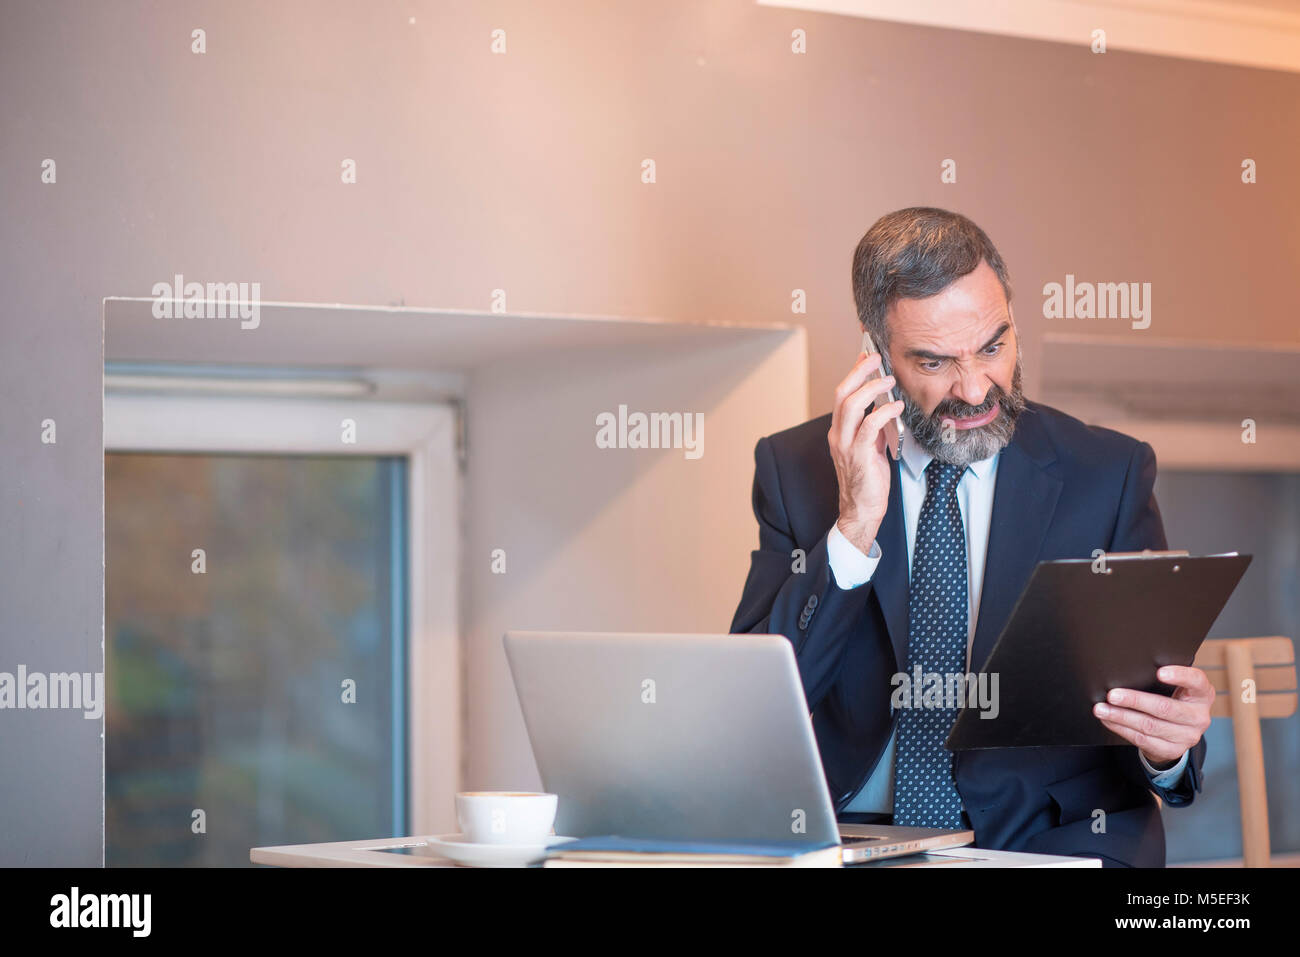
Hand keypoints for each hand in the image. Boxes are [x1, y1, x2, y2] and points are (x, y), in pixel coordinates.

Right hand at [827, 350, 904, 554]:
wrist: (861, 510)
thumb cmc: (868, 481)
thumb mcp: (870, 448)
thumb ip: (873, 428)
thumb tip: (885, 407)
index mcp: (839, 432)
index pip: (842, 395)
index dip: (853, 374)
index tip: (866, 357)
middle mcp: (838, 435)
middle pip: (842, 395)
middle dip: (859, 373)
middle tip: (875, 359)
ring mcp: (846, 445)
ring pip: (851, 406)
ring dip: (871, 389)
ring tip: (888, 380)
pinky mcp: (859, 456)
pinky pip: (869, 427)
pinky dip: (882, 412)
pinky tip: (895, 406)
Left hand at [1093, 665, 1213, 767]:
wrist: (1179, 731)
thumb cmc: (1173, 699)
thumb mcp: (1176, 687)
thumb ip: (1162, 678)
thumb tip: (1128, 671)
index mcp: (1202, 694)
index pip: (1197, 681)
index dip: (1179, 675)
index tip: (1159, 672)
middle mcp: (1198, 716)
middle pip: (1165, 708)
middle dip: (1135, 701)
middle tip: (1112, 695)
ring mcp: (1188, 736)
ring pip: (1149, 726)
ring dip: (1121, 717)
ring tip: (1102, 709)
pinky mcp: (1173, 750)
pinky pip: (1142, 739)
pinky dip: (1122, 728)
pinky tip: (1109, 721)